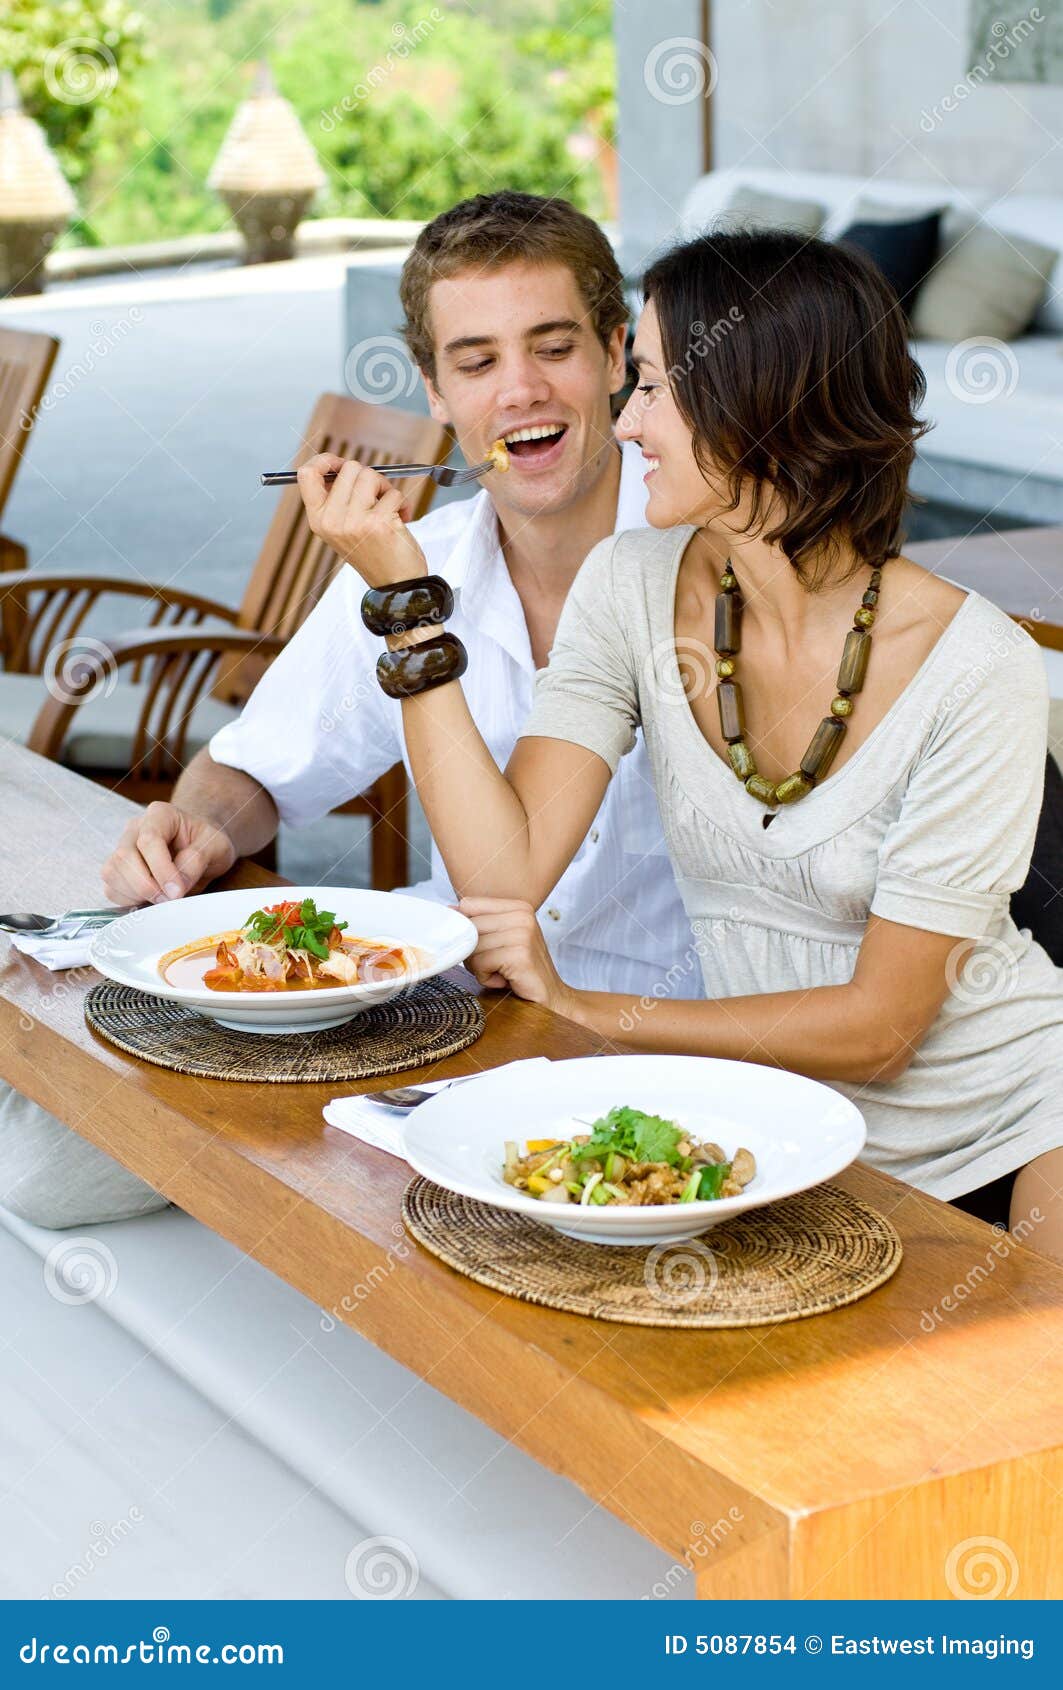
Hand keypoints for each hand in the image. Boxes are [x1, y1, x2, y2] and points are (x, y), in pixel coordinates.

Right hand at [102, 802, 236, 905]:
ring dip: (136, 893)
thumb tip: (175, 887)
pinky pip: (111, 888)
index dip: (161, 869)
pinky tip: (150, 899)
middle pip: (124, 857)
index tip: (176, 891)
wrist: (200, 846)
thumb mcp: (216, 847)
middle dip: (147, 885)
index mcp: (161, 815)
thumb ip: (197, 861)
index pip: (149, 840)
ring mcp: (122, 848)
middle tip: (170, 899)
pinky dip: (128, 900)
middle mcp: (136, 828)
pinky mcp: (117, 870)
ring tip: (163, 898)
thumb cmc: (206, 842)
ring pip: (112, 872)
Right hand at [296, 453, 427, 588]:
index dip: (325, 460)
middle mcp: (332, 520)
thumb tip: (340, 465)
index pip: (306, 474)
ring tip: (388, 507)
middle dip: (368, 476)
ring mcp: (354, 522)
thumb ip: (336, 499)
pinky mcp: (379, 523)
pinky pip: (394, 493)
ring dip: (386, 488)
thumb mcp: (342, 528)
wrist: (395, 584)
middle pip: (349, 468)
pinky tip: (401, 520)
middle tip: (376, 496)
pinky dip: (402, 503)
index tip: (341, 463)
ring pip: (371, 475)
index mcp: (318, 519)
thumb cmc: (373, 552)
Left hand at [457, 897, 578, 1018]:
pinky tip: (505, 980)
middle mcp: (522, 915)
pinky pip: (480, 963)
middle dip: (473, 953)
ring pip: (472, 947)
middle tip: (495, 965)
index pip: (469, 905)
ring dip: (481, 968)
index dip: (466, 929)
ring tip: (503, 972)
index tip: (484, 946)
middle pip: (468, 927)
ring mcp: (522, 933)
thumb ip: (479, 924)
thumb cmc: (521, 971)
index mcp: (518, 907)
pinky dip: (487, 978)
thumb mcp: (500, 940)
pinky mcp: (519, 954)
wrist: (552, 998)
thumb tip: (449, 911)